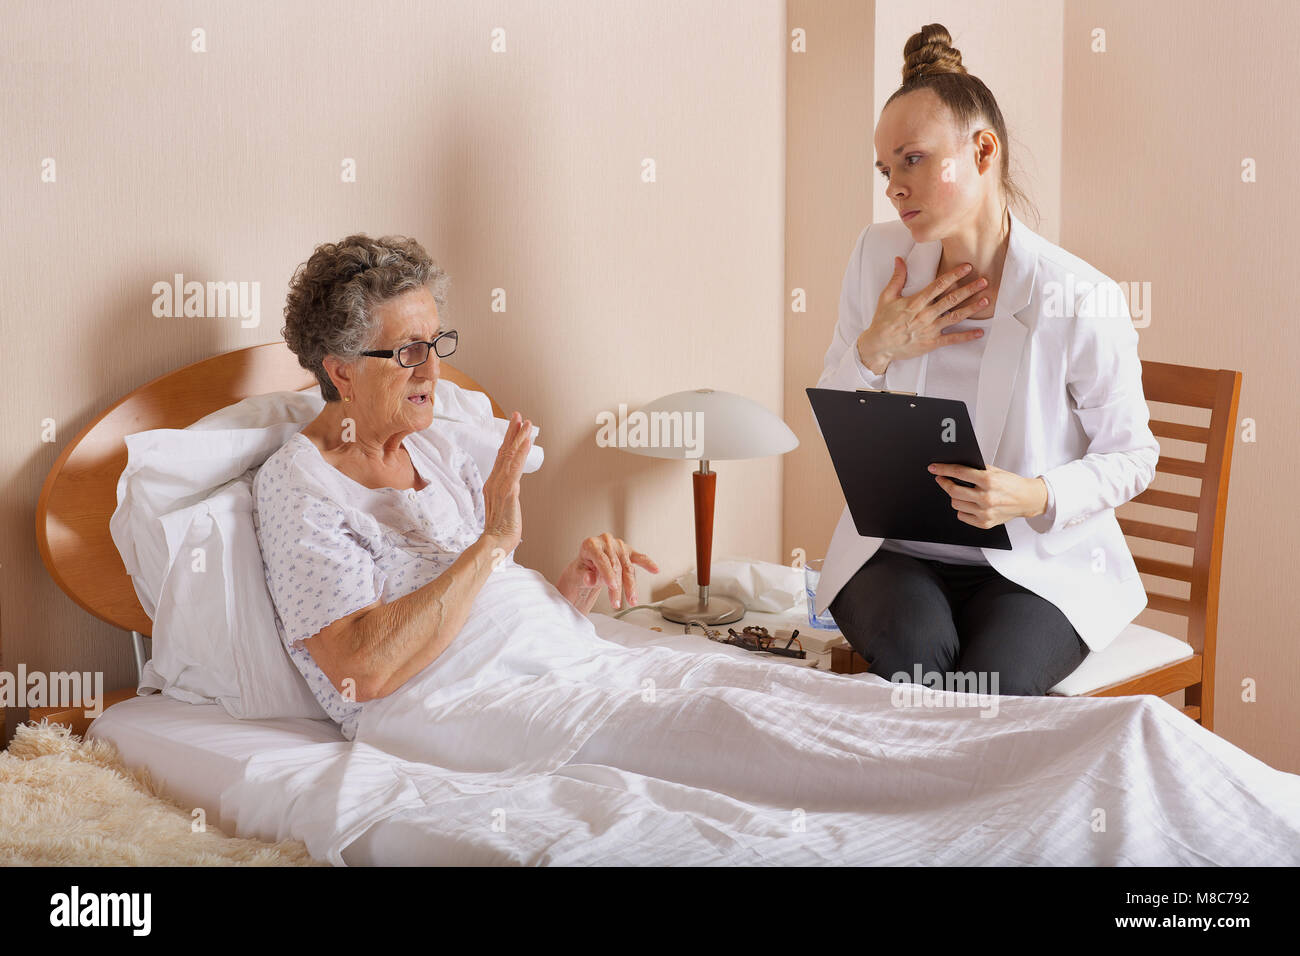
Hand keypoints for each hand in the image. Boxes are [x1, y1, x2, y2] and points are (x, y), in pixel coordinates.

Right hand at [481, 411, 532, 552]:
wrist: (494, 543)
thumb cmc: (500, 529)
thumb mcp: (503, 506)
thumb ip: (506, 494)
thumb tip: (512, 487)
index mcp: (492, 484)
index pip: (500, 457)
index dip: (507, 440)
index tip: (513, 426)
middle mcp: (494, 481)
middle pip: (503, 451)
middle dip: (511, 432)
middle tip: (517, 415)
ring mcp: (500, 485)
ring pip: (510, 456)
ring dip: (519, 438)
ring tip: (525, 423)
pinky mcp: (508, 491)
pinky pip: (515, 468)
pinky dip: (521, 453)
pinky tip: (527, 442)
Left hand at [560, 533, 658, 611]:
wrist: (586, 566)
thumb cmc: (582, 569)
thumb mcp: (577, 574)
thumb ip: (584, 576)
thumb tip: (590, 579)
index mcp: (591, 545)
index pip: (603, 560)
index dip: (608, 574)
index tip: (612, 586)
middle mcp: (605, 541)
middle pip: (616, 566)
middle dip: (618, 587)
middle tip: (617, 603)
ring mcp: (618, 545)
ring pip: (628, 567)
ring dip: (631, 586)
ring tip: (632, 600)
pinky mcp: (627, 550)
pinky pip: (639, 558)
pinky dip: (647, 564)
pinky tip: (655, 569)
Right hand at [858, 257, 990, 369]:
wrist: (878, 346)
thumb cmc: (882, 321)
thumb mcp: (886, 297)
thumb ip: (896, 278)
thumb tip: (899, 259)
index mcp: (915, 302)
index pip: (939, 285)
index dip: (954, 275)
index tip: (967, 267)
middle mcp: (925, 314)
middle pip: (952, 299)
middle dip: (969, 289)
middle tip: (984, 281)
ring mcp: (930, 329)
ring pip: (955, 317)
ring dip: (972, 308)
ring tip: (986, 300)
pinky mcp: (932, 343)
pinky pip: (952, 339)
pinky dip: (967, 336)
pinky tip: (979, 332)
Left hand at [928, 462, 1047, 528]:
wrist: (1027, 499)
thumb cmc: (1011, 484)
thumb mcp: (995, 471)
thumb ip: (977, 469)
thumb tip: (955, 467)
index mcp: (988, 481)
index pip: (959, 473)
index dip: (943, 469)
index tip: (934, 468)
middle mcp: (986, 497)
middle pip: (953, 491)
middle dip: (944, 483)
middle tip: (942, 479)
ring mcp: (985, 512)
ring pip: (955, 504)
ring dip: (954, 497)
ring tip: (961, 492)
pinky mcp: (985, 523)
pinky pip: (962, 516)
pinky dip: (962, 509)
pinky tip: (969, 503)